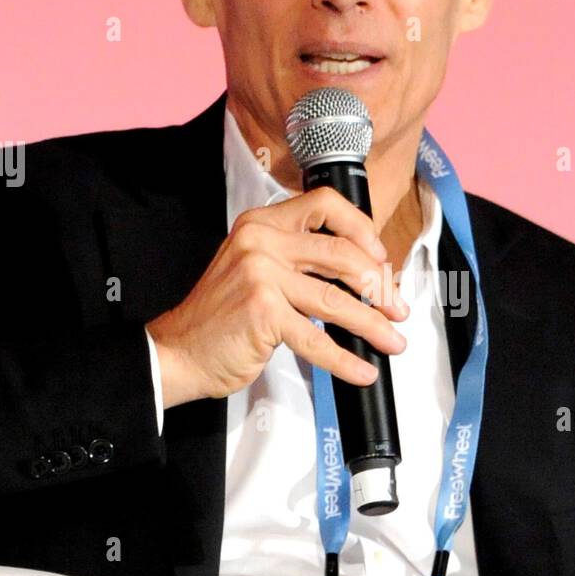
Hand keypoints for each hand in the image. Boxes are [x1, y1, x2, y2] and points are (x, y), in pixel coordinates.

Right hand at [145, 187, 408, 407]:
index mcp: (262, 223)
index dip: (362, 229)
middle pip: (341, 254)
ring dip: (372, 325)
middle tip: (396, 309)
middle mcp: (261, 241)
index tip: (381, 257)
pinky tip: (362, 370)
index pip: (324, 205)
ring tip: (393, 341)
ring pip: (336, 300)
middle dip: (379, 286)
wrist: (178, 351)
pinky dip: (346, 360)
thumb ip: (296, 260)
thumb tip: (361, 276)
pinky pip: (317, 339)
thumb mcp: (253, 268)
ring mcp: (261, 275)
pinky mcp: (264, 312)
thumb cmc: (221, 317)